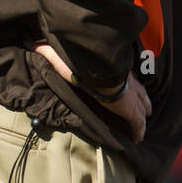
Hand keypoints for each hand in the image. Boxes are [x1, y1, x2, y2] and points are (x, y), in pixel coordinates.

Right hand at [34, 43, 151, 142]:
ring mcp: (133, 98)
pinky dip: (138, 131)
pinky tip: (138, 139)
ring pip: (142, 110)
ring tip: (142, 127)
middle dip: (144, 103)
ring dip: (142, 118)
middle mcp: (131, 84)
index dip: (132, 86)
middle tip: (147, 110)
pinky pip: (138, 124)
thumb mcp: (75, 57)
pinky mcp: (131, 111)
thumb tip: (35, 44)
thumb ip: (55, 51)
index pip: (130, 79)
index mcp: (120, 70)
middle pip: (142, 95)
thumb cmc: (87, 62)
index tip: (131, 89)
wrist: (100, 71)